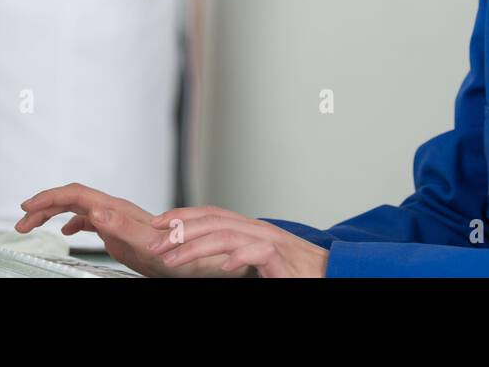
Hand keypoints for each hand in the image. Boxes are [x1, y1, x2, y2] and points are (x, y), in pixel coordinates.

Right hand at [15, 183, 252, 277]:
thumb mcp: (146, 244)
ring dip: (54, 212)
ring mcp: (119, 217)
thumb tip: (95, 211)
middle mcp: (116, 209)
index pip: (75, 194)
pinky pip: (90, 218)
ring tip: (33, 225)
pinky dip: (72, 221)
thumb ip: (120, 227)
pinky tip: (70, 231)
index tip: (25, 207)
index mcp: (117, 210)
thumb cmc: (176, 255)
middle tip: (20, 220)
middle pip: (72, 196)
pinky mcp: (123, 227)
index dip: (47, 198)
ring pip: (79, 206)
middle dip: (43, 205)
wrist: (196, 257)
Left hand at [147, 205, 329, 277]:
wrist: (333, 275)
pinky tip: (222, 267)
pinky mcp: (283, 258)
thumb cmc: (296, 273)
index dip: (182, 216)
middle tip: (155, 243)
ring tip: (173, 259)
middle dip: (179, 229)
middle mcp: (258, 229)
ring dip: (196, 246)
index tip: (157, 224)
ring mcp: (272, 241)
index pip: (211, 214)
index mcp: (250, 228)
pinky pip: (258, 251)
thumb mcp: (258, 262)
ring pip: (227, 234)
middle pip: (213, 219)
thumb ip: (236, 255)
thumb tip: (209, 260)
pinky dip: (237, 257)